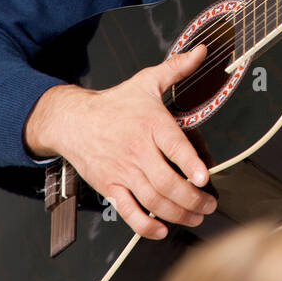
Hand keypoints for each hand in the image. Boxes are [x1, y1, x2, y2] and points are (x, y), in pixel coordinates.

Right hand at [24, 43, 217, 238]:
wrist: (72, 120)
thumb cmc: (114, 103)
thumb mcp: (146, 81)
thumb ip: (177, 68)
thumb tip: (202, 51)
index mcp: (150, 123)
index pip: (173, 145)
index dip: (190, 163)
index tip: (204, 177)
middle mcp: (137, 149)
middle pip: (167, 181)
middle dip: (193, 199)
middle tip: (209, 204)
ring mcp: (122, 170)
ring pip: (153, 200)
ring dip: (178, 213)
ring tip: (195, 216)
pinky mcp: (110, 186)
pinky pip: (128, 211)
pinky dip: (146, 226)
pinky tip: (162, 228)